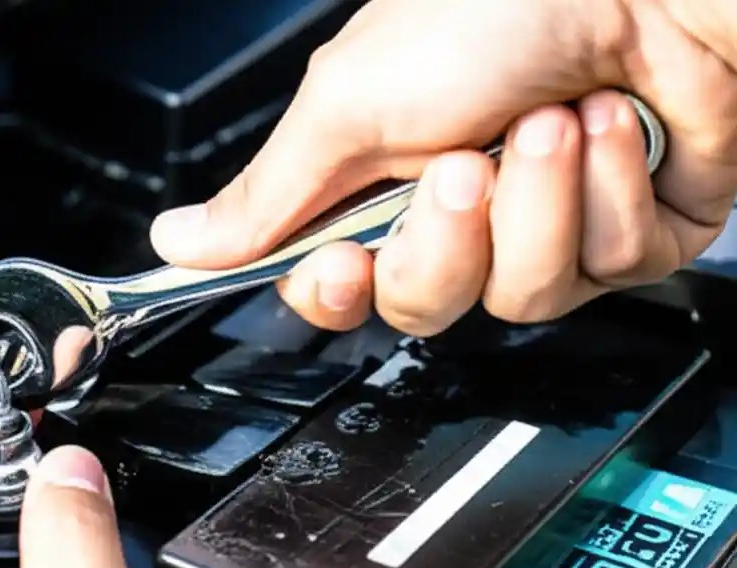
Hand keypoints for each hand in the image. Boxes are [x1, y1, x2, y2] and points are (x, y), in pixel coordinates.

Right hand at [150, 0, 736, 335]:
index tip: (342, 264)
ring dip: (538, 200)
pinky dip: (609, 191)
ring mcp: (542, 228)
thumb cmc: (497, 7)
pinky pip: (604, 269)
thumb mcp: (349, 101)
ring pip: (518, 298)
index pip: (334, 287)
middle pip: (421, 305)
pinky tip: (613, 129)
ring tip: (552, 120)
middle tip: (462, 162)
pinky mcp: (626, 237)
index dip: (336, 294)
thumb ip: (264, 195)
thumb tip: (174, 242)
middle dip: (447, 237)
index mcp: (377, 180)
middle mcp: (456, 212)